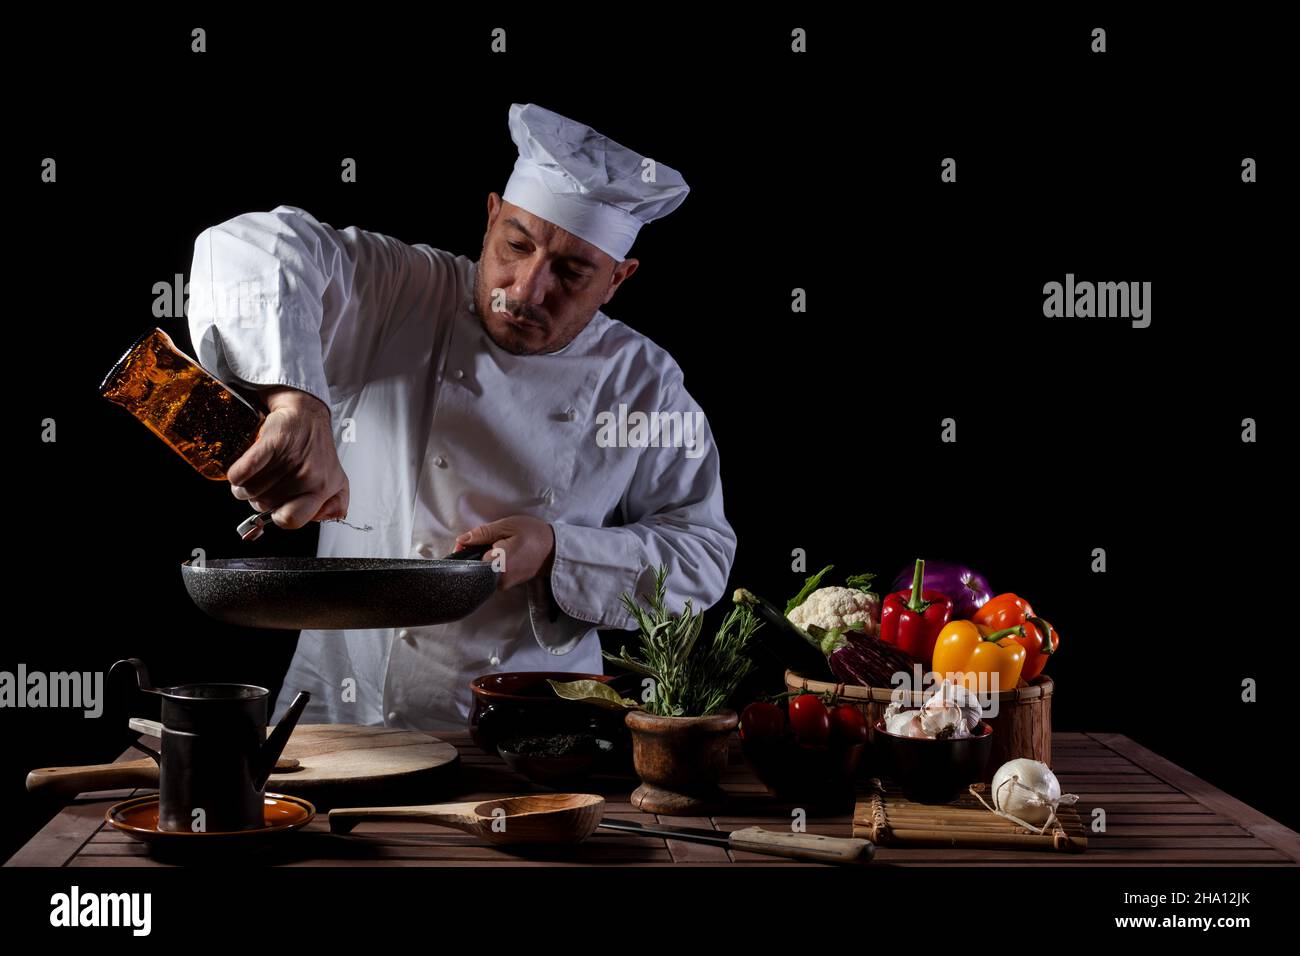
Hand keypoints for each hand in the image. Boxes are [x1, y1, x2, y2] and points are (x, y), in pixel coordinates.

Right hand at [227, 386, 349, 529]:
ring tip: (255, 476)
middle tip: (265, 484)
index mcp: (321, 489)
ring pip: (250, 491)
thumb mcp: (337, 481)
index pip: (292, 519)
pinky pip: (242, 472)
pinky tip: (242, 472)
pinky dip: (236, 475)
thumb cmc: (318, 451)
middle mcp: (307, 476)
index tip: (277, 507)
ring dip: (244, 487)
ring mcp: (289, 460)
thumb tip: (318, 518)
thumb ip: (335, 506)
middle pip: (264, 505)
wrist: (307, 416)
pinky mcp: (271, 443)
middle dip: (259, 498)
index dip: (279, 516)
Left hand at [456, 515, 554, 589]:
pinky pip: (490, 574)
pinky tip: (502, 554)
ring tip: (498, 546)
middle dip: (474, 554)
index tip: (468, 541)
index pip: (467, 561)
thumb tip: (462, 540)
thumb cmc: (534, 535)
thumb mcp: (507, 526)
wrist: (555, 549)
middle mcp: (499, 580)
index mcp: (498, 565)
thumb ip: (482, 533)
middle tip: (488, 541)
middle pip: (473, 568)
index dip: (465, 549)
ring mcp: (504, 585)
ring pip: (481, 571)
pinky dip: (491, 563)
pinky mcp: (507, 585)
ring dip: (483, 558)